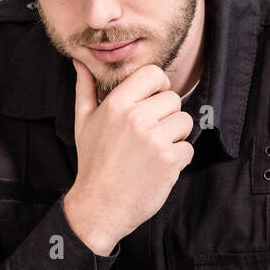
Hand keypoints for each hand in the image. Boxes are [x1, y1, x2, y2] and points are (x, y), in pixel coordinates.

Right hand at [62, 59, 193, 254]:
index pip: (154, 73)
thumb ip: (85, 89)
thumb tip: (81, 62)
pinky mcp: (170, 160)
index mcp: (116, 104)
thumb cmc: (92, 163)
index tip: (153, 100)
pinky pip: (188, 147)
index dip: (158, 85)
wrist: (99, 206)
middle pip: (173, 98)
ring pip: (184, 121)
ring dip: (174, 136)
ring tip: (153, 150)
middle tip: (148, 134)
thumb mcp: (83, 123)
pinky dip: (178, 158)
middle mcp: (136, 118)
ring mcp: (155, 139)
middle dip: (166, 115)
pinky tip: (157, 167)